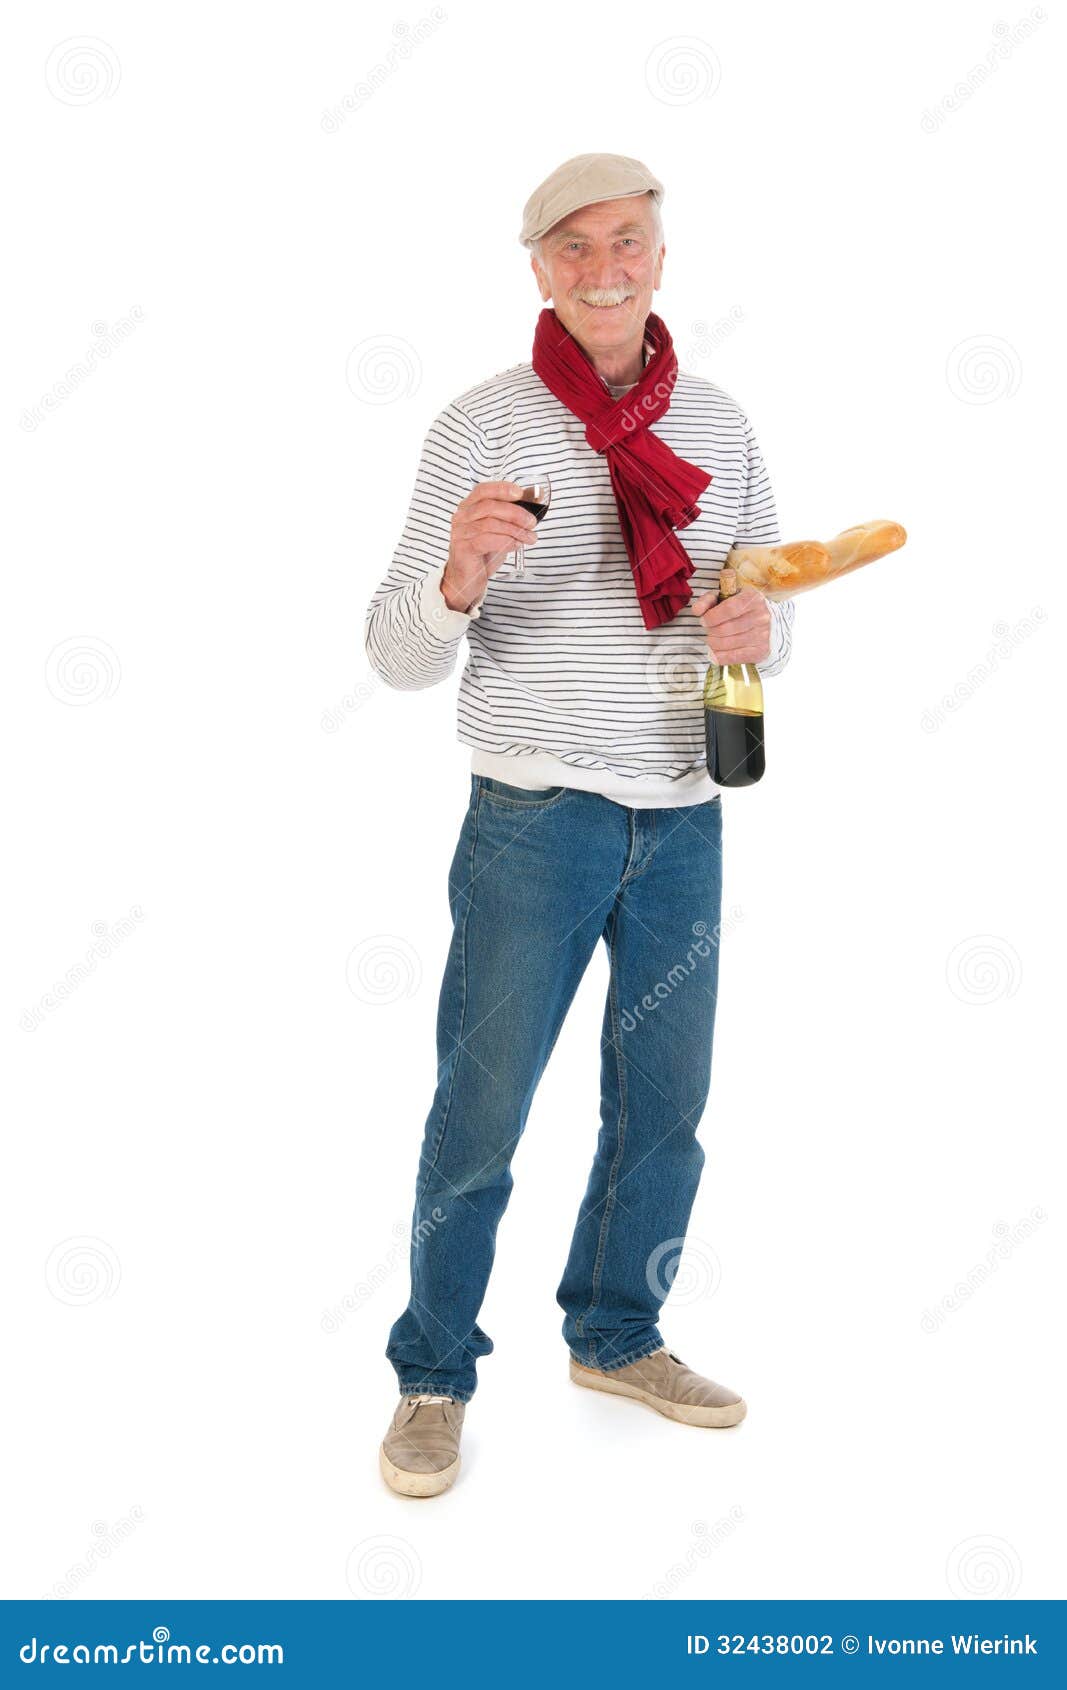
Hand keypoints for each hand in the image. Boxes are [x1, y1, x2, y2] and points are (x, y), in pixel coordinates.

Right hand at [441, 482, 538, 610]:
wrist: (466, 579)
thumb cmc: (483, 553)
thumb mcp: (500, 530)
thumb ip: (511, 516)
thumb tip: (535, 501)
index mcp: (469, 507)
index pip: (483, 490)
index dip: (502, 488)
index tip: (520, 493)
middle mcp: (462, 516)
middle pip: (489, 506)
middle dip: (515, 513)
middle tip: (532, 522)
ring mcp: (460, 532)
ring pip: (490, 524)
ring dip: (515, 530)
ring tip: (529, 538)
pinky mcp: (463, 548)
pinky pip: (487, 540)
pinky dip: (506, 542)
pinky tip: (516, 545)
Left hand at [690, 582, 770, 663]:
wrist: (766, 622)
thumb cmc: (741, 608)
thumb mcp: (725, 597)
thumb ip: (708, 600)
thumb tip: (696, 610)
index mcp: (753, 598)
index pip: (729, 609)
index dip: (712, 617)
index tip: (704, 621)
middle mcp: (761, 616)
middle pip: (726, 629)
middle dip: (711, 631)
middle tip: (708, 631)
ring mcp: (762, 635)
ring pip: (728, 643)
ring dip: (714, 644)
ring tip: (712, 640)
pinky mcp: (760, 650)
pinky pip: (734, 657)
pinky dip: (720, 656)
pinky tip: (715, 653)